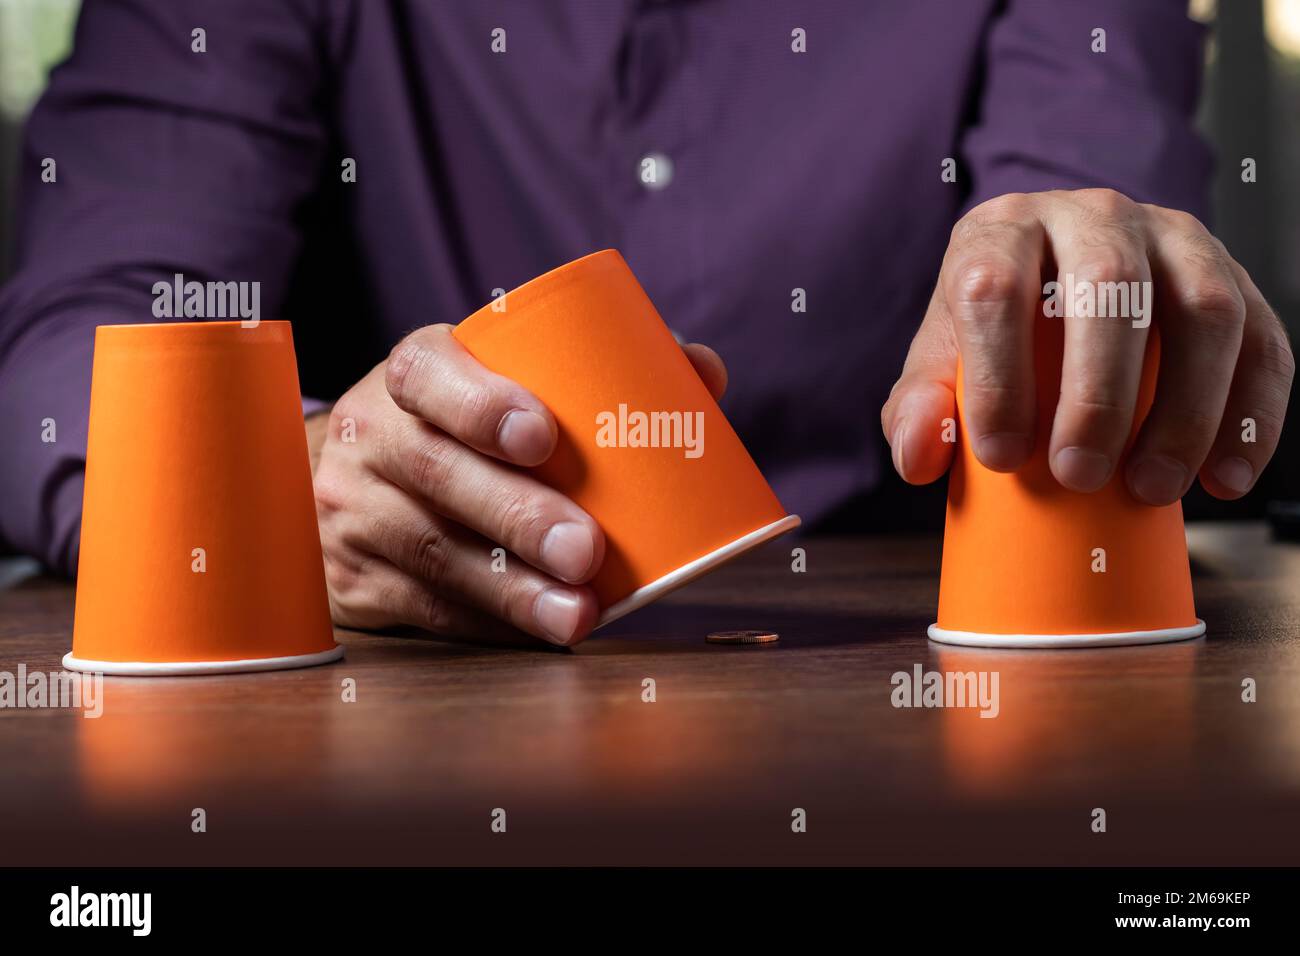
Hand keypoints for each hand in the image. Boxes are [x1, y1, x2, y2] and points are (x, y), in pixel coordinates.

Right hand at [310, 323, 726, 646]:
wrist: (355, 479)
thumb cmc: (461, 424)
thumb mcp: (502, 380)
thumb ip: (600, 369)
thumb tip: (703, 373)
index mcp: (415, 374)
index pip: (428, 374)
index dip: (480, 405)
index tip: (543, 438)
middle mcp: (371, 435)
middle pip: (438, 472)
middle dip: (517, 515)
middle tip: (587, 548)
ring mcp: (353, 510)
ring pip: (432, 552)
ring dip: (512, 590)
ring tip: (577, 613)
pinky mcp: (354, 577)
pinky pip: (425, 606)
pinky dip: (492, 623)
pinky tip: (540, 632)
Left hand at [882, 189, 1294, 502]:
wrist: (1062, 285)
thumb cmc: (996, 329)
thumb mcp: (943, 361)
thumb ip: (919, 407)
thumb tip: (918, 457)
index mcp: (1006, 228)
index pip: (996, 285)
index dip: (999, 374)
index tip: (1000, 457)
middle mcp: (1095, 216)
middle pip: (1109, 287)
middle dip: (1097, 393)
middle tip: (1079, 476)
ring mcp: (1174, 238)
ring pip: (1204, 309)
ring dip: (1187, 409)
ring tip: (1154, 488)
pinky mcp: (1236, 277)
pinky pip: (1262, 340)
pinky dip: (1254, 415)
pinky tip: (1226, 478)